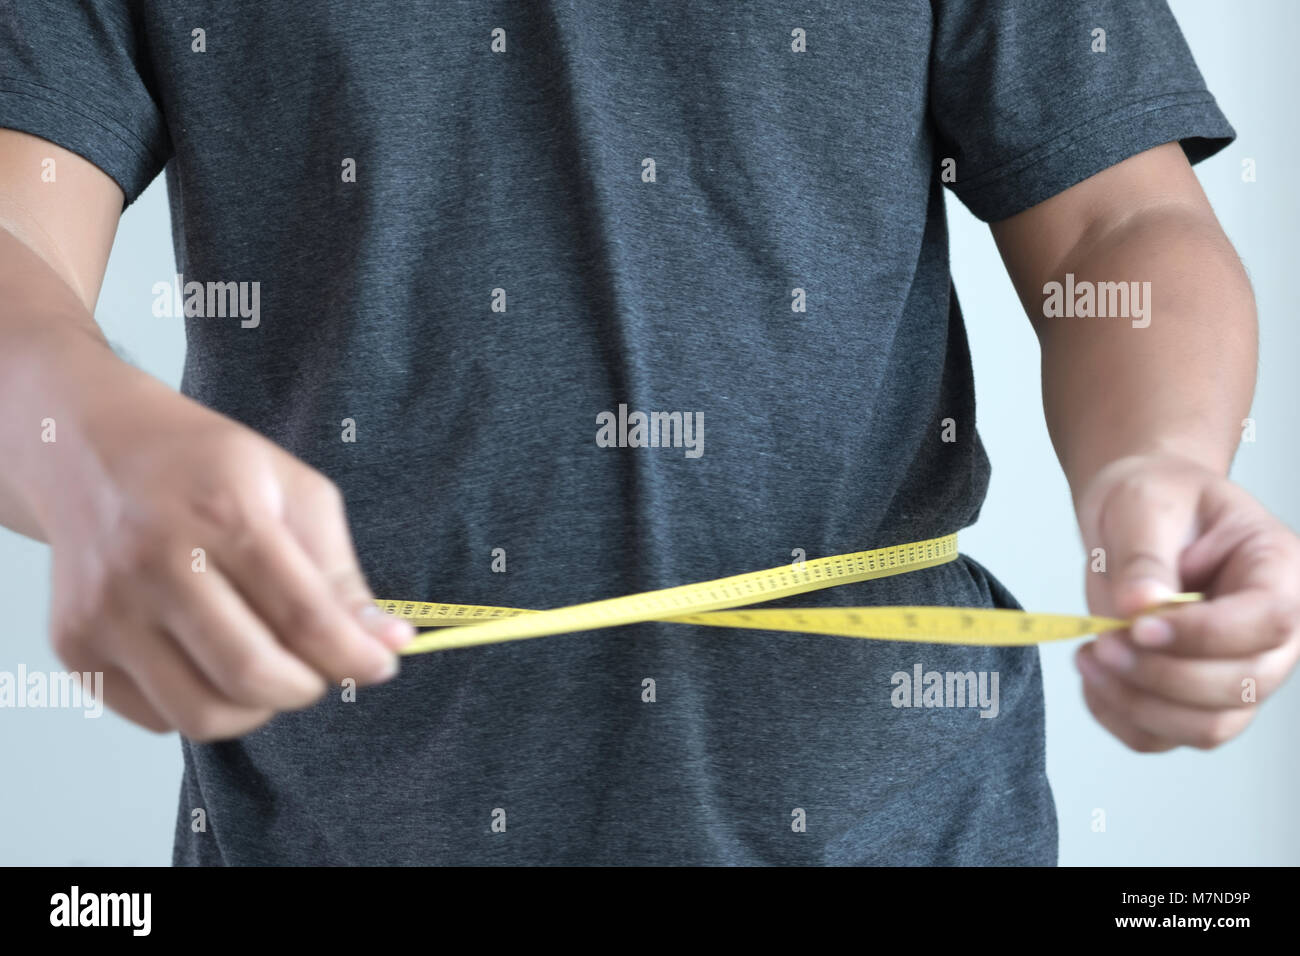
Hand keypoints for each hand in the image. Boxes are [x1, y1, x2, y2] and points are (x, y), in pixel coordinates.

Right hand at [40, 368, 412, 740]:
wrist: (90, 450)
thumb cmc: (204, 469)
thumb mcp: (292, 490)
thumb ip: (340, 573)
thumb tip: (388, 645)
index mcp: (221, 512)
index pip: (302, 614)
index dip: (353, 656)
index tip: (381, 666)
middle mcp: (154, 563)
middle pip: (251, 675)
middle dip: (308, 688)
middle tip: (320, 668)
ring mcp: (105, 609)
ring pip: (202, 714)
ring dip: (256, 708)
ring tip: (268, 666)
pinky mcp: (74, 646)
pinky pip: (158, 717)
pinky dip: (202, 704)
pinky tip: (211, 659)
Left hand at [1073, 452, 1299, 750]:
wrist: (1136, 515)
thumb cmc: (1155, 499)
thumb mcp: (1143, 503)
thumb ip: (1144, 555)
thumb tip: (1141, 606)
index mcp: (1278, 570)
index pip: (1268, 622)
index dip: (1204, 635)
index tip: (1139, 625)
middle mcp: (1273, 632)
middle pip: (1243, 686)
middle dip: (1162, 675)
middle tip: (1102, 642)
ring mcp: (1238, 671)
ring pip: (1209, 726)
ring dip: (1139, 704)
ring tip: (1090, 657)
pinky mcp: (1195, 697)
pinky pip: (1166, 736)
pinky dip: (1122, 720)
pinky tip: (1093, 681)